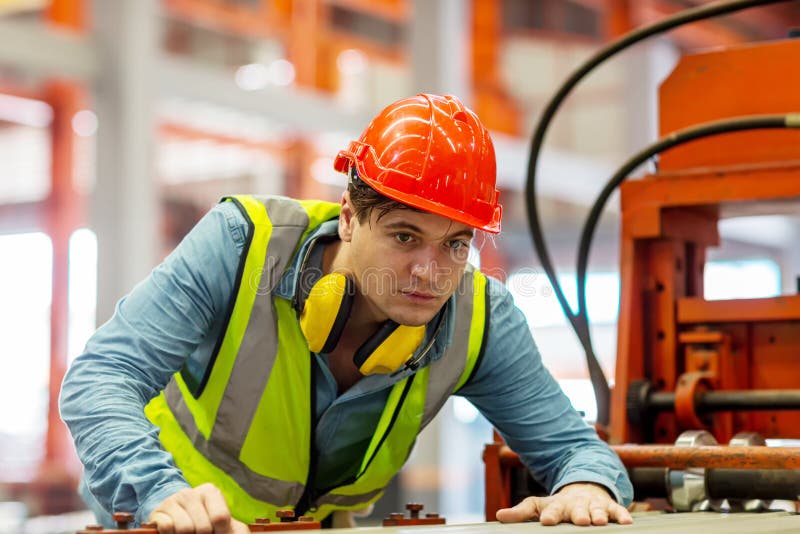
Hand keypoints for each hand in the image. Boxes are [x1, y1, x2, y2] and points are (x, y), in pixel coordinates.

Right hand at [148, 483, 250, 532]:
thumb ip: (234, 529)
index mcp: (210, 492)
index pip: (220, 517)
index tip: (218, 531)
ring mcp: (172, 501)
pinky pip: (167, 529)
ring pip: (185, 529)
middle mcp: (190, 493)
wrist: (176, 518)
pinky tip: (175, 532)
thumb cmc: (206, 523)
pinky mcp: (157, 513)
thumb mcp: (223, 524)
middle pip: (203, 527)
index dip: (220, 532)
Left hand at [495, 482, 632, 525]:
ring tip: (600, 521)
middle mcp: (576, 505)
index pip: (552, 510)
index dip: (549, 515)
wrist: (583, 489)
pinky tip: (627, 522)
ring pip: (597, 510)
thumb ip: (521, 512)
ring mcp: (593, 505)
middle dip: (579, 514)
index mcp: (557, 505)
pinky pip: (617, 511)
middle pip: (577, 510)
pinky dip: (621, 515)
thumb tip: (499, 515)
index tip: (546, 521)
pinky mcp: (608, 507)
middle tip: (580, 520)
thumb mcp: (538, 505)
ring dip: (599, 515)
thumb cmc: (558, 504)